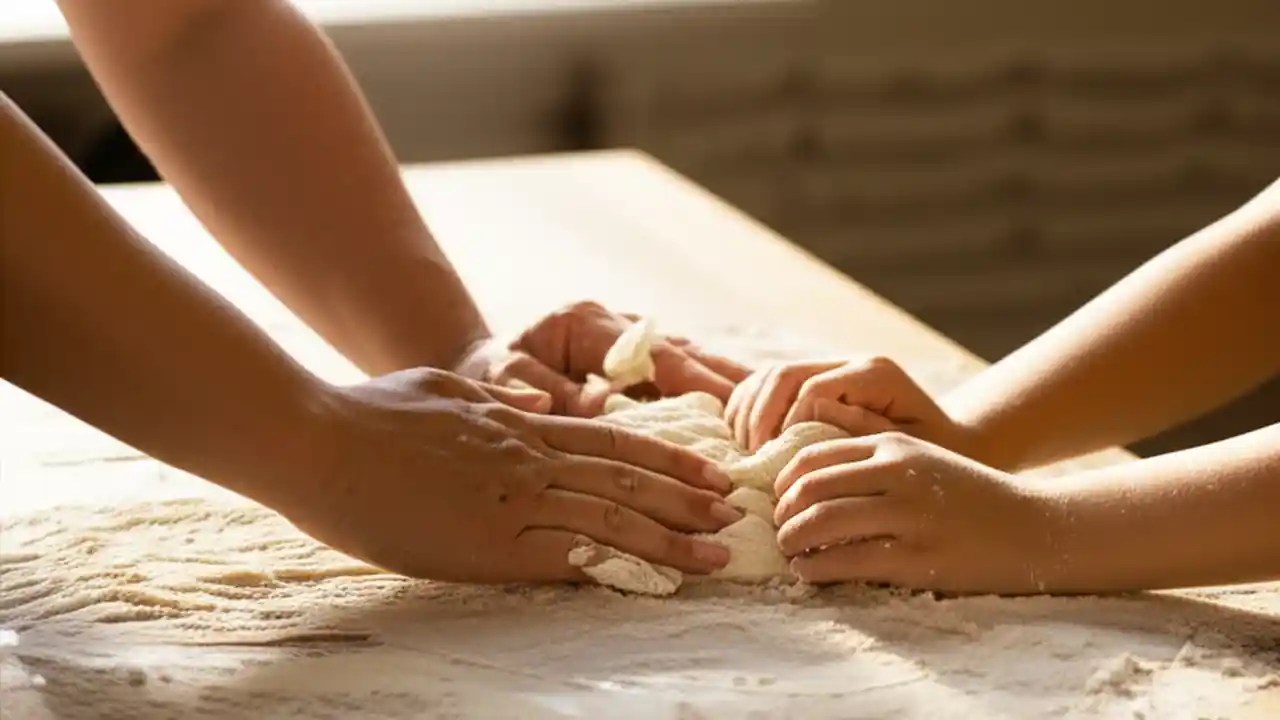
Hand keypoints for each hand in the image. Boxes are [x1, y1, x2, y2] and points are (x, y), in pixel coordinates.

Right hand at [274, 368, 739, 582]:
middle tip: (734, 515)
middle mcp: (529, 459)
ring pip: (611, 518)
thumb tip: (537, 399)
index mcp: (521, 424)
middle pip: (627, 479)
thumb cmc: (370, 411)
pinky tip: (651, 582)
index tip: (710, 474)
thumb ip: (497, 394)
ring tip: (715, 554)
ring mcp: (511, 501)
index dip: (670, 459)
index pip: (615, 441)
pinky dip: (616, 569)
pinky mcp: (487, 545)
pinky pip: (566, 558)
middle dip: (688, 500)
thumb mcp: (445, 387)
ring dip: (670, 538)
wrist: (316, 438)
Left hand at [459, 301, 749, 416]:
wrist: (484, 364)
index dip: (694, 384)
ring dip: (738, 393)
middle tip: (773, 422)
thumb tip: (591, 408)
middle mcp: (623, 326)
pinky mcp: (647, 363)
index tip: (729, 412)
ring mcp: (640, 342)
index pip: (652, 355)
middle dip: (731, 389)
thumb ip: (538, 388)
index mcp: (588, 323)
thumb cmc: (488, 374)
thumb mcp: (499, 378)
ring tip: (783, 421)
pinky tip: (757, 424)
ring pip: (700, 363)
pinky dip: (724, 400)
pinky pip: (693, 380)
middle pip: (689, 356)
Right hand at [725, 356, 976, 456]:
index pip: (813, 389)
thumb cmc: (934, 455)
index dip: (788, 424)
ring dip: (749, 410)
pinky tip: (744, 436)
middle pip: (785, 373)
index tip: (779, 461)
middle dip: (760, 415)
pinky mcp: (818, 379)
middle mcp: (851, 363)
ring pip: (770, 374)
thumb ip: (862, 432)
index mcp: (876, 375)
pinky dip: (749, 406)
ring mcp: (832, 368)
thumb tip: (812, 421)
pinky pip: (769, 383)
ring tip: (746, 449)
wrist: (950, 444)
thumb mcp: (907, 449)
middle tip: (753, 455)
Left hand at [771, 432, 1053, 593]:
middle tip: (778, 530)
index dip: (785, 481)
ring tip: (790, 552)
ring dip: (792, 541)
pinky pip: (847, 561)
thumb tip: (805, 479)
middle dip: (783, 513)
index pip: (814, 456)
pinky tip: (809, 572)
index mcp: (894, 447)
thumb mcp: (922, 460)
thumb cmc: (971, 498)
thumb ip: (872, 462)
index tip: (780, 500)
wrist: (1036, 527)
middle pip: (811, 488)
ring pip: (821, 522)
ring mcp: (908, 516)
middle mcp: (898, 474)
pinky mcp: (917, 558)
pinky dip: (816, 568)